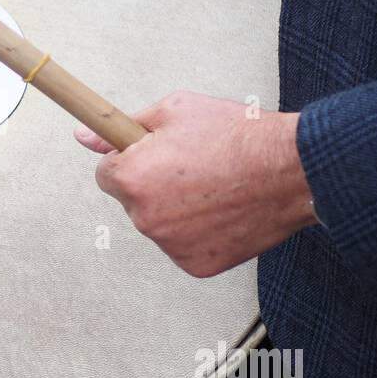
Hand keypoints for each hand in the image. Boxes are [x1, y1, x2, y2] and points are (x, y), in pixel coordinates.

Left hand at [74, 92, 317, 277]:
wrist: (292, 170)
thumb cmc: (238, 136)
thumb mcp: (175, 111)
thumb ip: (123, 126)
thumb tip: (84, 135)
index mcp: (132, 178)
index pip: (106, 174)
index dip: (129, 160)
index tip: (151, 155)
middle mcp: (144, 218)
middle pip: (132, 201)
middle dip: (153, 184)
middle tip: (192, 167)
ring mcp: (170, 246)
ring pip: (159, 224)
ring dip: (176, 210)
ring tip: (214, 187)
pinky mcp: (196, 266)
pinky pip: (184, 246)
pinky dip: (199, 233)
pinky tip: (223, 210)